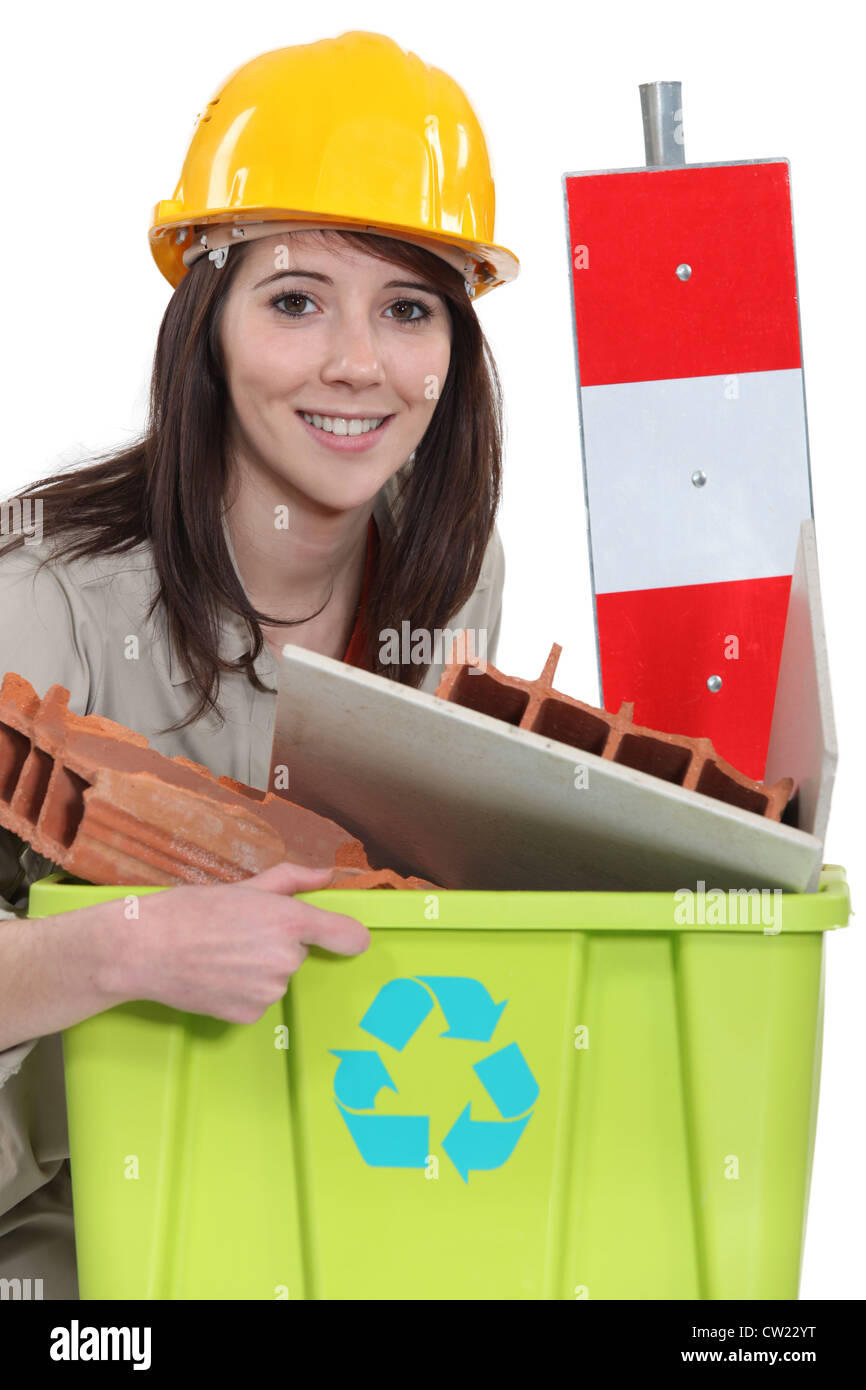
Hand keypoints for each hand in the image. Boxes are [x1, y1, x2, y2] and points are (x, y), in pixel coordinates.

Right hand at [107, 862, 369, 1022]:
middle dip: (278, 944)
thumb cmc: (191, 912)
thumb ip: (293, 879)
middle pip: (300, 953)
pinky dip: (244, 992)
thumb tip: (325, 875)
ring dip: (261, 969)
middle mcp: (285, 959)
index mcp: (289, 921)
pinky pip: (260, 1001)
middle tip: (241, 934)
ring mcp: (269, 992)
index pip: (347, 935)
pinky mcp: (250, 1016)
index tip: (346, 937)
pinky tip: (218, 977)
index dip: (349, 935)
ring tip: (223, 955)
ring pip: (279, 977)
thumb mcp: (245, 886)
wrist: (145, 951)